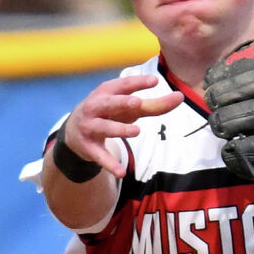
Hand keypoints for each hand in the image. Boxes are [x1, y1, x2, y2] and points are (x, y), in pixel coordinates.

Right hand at [59, 73, 182, 175]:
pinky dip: (109, 164)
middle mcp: (95, 107)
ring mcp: (90, 127)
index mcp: (107, 93)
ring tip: (137, 131)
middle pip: (109, 103)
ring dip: (119, 129)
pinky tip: (121, 173)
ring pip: (104, 127)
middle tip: (138, 103)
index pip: (123, 85)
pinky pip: (100, 156)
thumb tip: (180, 97)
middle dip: (122, 102)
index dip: (137, 83)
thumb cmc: (109, 113)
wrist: (73, 132)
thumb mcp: (128, 108)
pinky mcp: (89, 147)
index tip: (155, 81)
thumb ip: (154, 104)